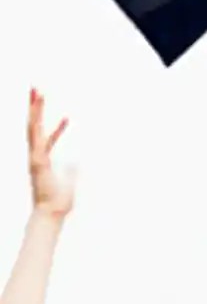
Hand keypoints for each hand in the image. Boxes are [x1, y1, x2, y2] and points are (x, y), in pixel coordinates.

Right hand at [26, 88, 74, 217]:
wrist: (51, 212)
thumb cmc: (59, 201)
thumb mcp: (70, 181)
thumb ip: (72, 171)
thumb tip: (76, 164)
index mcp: (45, 160)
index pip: (50, 139)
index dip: (59, 128)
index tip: (68, 117)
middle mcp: (37, 155)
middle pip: (34, 127)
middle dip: (36, 109)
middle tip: (36, 90)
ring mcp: (35, 156)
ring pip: (33, 127)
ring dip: (35, 109)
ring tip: (37, 91)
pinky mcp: (37, 159)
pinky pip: (37, 136)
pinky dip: (38, 122)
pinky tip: (37, 108)